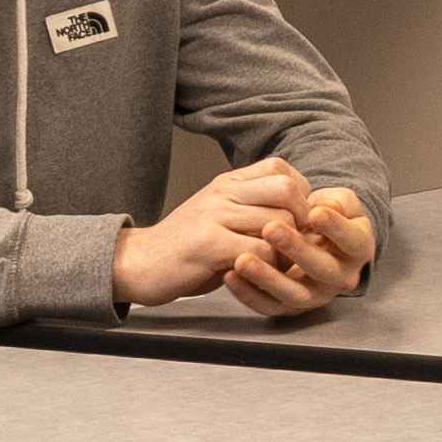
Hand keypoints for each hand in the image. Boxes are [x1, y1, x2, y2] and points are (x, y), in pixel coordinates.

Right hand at [114, 159, 335, 311]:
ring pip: (277, 222)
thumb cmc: (183, 247)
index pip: (280, 168)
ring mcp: (215, 215)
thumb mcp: (218, 216)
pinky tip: (257, 274)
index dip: (300, 194)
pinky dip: (267, 266)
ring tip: (277, 264)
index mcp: (227, 182)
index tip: (298, 220)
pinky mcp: (208, 243)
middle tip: (297, 244)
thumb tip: (297, 216)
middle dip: (302, 220)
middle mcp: (222, 192)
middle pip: (287, 190)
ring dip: (287, 249)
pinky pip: (258, 249)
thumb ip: (250, 209)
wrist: (138, 262)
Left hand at [221, 163, 369, 314]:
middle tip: (272, 228)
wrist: (311, 235)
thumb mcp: (340, 202)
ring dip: (268, 278)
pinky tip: (231, 275)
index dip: (336, 228)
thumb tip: (330, 205)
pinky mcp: (288, 306)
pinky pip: (268, 305)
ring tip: (243, 260)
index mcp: (357, 250)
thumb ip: (339, 202)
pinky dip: (248, 293)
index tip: (315, 212)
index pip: (352, 241)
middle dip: (297, 249)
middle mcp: (339, 277)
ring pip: (294, 294)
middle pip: (322, 269)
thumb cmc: (325, 216)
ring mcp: (314, 295)